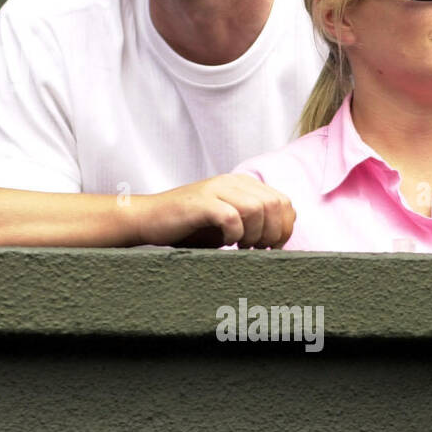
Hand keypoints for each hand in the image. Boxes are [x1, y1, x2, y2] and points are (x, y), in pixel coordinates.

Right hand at [139, 174, 294, 248]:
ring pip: (257, 208)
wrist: (148, 219)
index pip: (283, 202)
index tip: (271, 247)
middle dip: (273, 233)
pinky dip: (235, 235)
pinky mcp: (201, 202)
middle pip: (275, 204)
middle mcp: (231, 182)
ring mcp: (215, 189)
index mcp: (241, 184)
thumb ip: (252, 221)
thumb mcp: (227, 222)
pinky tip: (225, 243)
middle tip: (256, 250)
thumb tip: (280, 239)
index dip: (284, 228)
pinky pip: (232, 217)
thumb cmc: (187, 227)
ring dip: (255, 234)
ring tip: (241, 247)